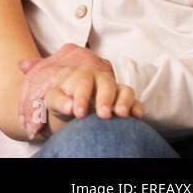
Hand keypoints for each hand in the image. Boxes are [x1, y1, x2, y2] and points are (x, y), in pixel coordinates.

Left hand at [18, 44, 138, 137]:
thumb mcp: (54, 101)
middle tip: (102, 115)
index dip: (82, 98)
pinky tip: (136, 116)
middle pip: (107, 84)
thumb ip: (59, 102)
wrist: (76, 111)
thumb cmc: (64, 102)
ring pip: (125, 90)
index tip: (79, 113)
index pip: (83, 83)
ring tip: (120, 114)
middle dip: (105, 99)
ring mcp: (116, 90)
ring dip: (124, 101)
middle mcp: (102, 80)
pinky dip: (137, 108)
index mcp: (83, 76)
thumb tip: (69, 107)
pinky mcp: (127, 102)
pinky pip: (136, 102)